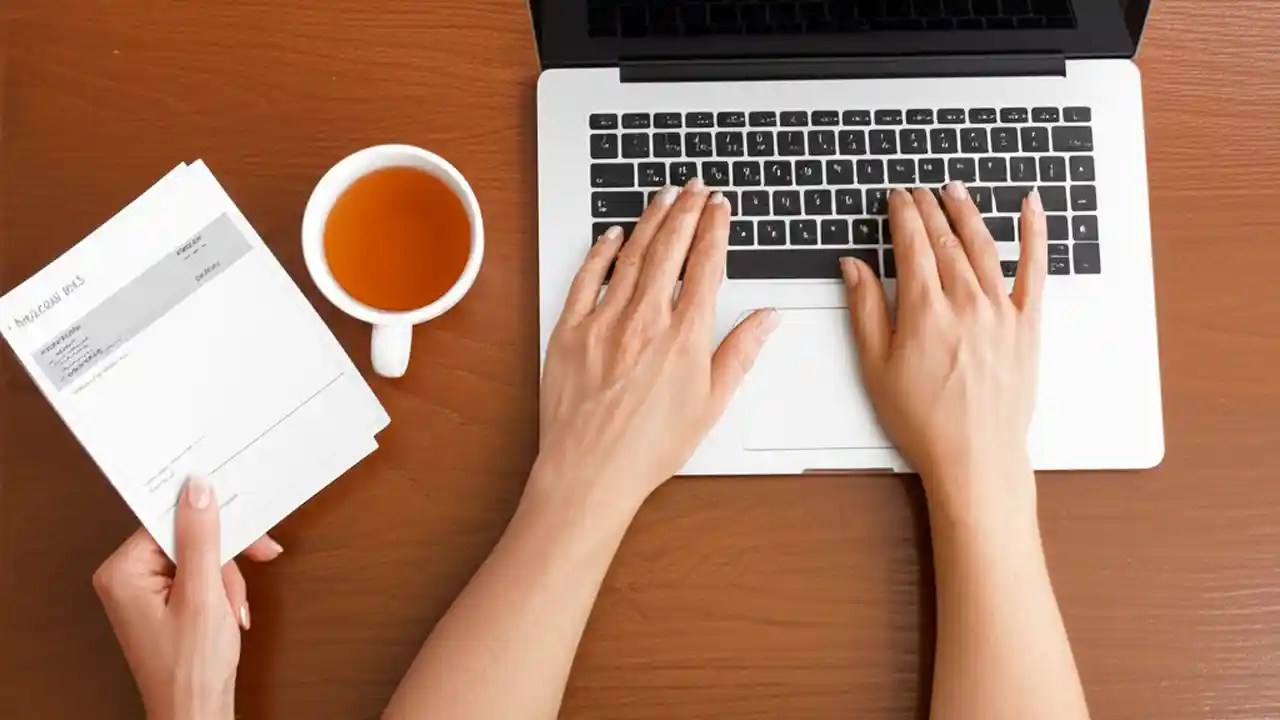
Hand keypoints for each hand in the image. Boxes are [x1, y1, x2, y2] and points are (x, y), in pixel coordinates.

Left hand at [93, 477, 282, 719]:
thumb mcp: (202, 595)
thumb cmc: (191, 668)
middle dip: (224, 558)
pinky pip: (199, 575)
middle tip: (260, 554)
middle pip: (188, 537)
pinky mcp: (163, 602)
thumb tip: (196, 489)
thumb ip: (201, 538)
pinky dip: (222, 590)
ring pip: (200, 556)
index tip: (245, 519)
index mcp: (122, 572)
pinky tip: (230, 612)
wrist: (196, 713)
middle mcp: (127, 578)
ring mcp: (145, 591)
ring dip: (227, 579)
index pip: (170, 520)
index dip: (212, 520)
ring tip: (233, 608)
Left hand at [535, 178, 778, 512]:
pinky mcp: (570, 331)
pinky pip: (586, 279)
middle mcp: (645, 320)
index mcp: (684, 337)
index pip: (706, 266)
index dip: (715, 230)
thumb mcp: (711, 403)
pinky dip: (601, 252)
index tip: (721, 207)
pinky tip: (612, 235)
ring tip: (664, 197)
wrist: (591, 471)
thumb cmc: (650, 447)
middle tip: (696, 187)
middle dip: (686, 211)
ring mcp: (604, 322)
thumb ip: (740, 353)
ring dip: (649, 221)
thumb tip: (768, 317)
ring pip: (630, 255)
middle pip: (669, 249)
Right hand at [841, 184, 1045, 515]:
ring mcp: (1000, 311)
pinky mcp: (1026, 324)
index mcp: (925, 311)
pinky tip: (1031, 206)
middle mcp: (966, 302)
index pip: (912, 245)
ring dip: (966, 212)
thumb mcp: (876, 366)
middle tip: (918, 190)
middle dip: (928, 208)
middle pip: (945, 239)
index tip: (895, 198)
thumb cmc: (923, 420)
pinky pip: (1034, 269)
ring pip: (983, 245)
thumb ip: (865, 310)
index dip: (901, 215)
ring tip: (954, 190)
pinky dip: (1034, 233)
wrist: (975, 456)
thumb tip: (853, 267)